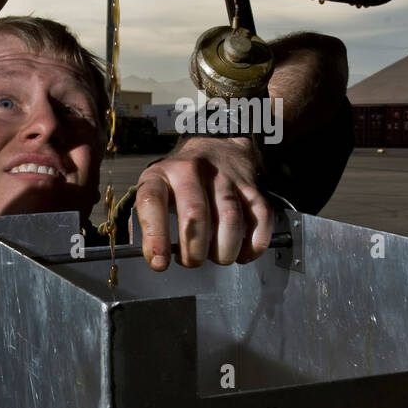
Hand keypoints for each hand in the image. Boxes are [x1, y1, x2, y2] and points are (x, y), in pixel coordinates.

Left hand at [133, 136, 273, 270]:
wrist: (217, 145)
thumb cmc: (182, 177)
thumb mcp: (156, 187)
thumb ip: (148, 220)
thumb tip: (154, 256)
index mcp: (162, 174)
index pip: (153, 202)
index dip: (155, 236)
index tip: (160, 262)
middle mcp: (192, 171)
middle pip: (195, 214)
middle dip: (194, 250)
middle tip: (193, 260)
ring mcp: (225, 178)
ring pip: (229, 219)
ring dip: (224, 250)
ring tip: (218, 257)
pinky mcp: (251, 187)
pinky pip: (260, 218)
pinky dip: (254, 244)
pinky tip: (243, 253)